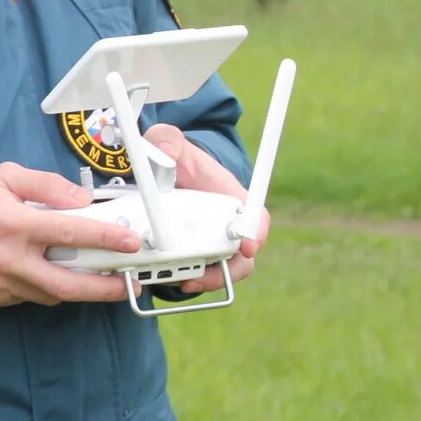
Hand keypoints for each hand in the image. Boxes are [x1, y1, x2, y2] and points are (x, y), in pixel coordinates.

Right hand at [0, 163, 146, 307]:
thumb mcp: (0, 177)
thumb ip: (44, 185)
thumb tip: (81, 198)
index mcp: (14, 223)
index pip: (71, 232)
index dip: (107, 238)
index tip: (131, 242)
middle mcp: (9, 258)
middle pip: (69, 283)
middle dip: (105, 286)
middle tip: (128, 282)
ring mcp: (0, 283)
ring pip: (51, 295)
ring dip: (78, 288)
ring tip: (98, 278)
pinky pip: (29, 296)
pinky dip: (45, 287)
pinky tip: (49, 273)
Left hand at [145, 124, 270, 294]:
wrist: (162, 174)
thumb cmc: (176, 160)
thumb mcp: (169, 143)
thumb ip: (168, 140)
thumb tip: (164, 147)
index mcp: (234, 199)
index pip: (257, 219)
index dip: (256, 234)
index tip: (247, 246)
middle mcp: (228, 226)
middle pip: (241, 259)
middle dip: (223, 272)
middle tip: (198, 275)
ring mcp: (212, 244)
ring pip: (218, 271)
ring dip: (202, 279)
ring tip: (178, 280)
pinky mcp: (193, 255)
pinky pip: (195, 273)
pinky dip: (183, 277)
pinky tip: (163, 276)